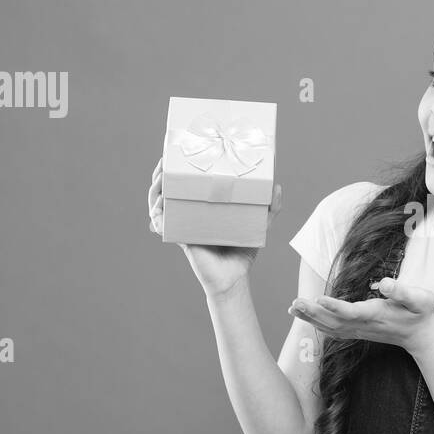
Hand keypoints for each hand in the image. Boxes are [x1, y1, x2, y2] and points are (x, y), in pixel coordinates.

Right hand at [147, 156, 283, 298]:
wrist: (234, 278)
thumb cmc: (243, 252)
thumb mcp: (259, 225)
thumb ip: (270, 208)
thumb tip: (277, 187)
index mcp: (204, 208)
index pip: (186, 184)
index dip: (179, 170)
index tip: (179, 154)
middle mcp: (189, 215)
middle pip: (167, 190)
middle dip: (162, 173)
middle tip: (165, 160)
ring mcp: (182, 226)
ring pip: (159, 203)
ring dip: (155, 188)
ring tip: (160, 177)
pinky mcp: (180, 238)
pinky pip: (162, 224)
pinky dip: (157, 214)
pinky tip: (160, 204)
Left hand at [288, 276, 433, 355]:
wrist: (422, 335)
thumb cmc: (421, 312)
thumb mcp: (420, 298)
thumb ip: (403, 291)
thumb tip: (385, 283)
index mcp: (377, 314)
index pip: (352, 312)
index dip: (335, 306)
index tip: (319, 299)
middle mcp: (364, 325)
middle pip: (334, 321)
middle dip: (313, 312)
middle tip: (295, 304)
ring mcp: (360, 330)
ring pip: (331, 326)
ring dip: (311, 318)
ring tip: (293, 309)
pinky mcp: (358, 331)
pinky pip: (334, 330)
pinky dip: (319, 324)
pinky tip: (308, 318)